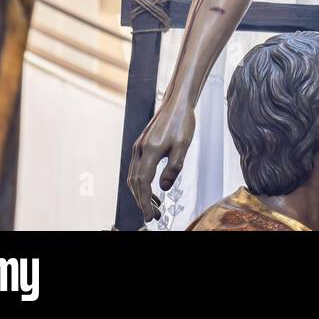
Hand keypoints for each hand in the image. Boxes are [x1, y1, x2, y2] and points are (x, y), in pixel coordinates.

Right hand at [127, 101, 195, 221]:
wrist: (177, 103)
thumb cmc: (183, 122)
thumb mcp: (183, 145)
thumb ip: (173, 168)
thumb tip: (163, 188)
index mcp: (149, 150)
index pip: (143, 183)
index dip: (145, 202)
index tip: (150, 216)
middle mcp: (139, 149)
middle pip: (135, 182)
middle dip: (142, 201)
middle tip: (154, 215)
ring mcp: (138, 147)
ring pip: (134, 177)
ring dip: (142, 193)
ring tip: (155, 206)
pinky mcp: (141, 145)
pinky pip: (138, 169)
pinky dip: (143, 182)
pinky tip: (154, 189)